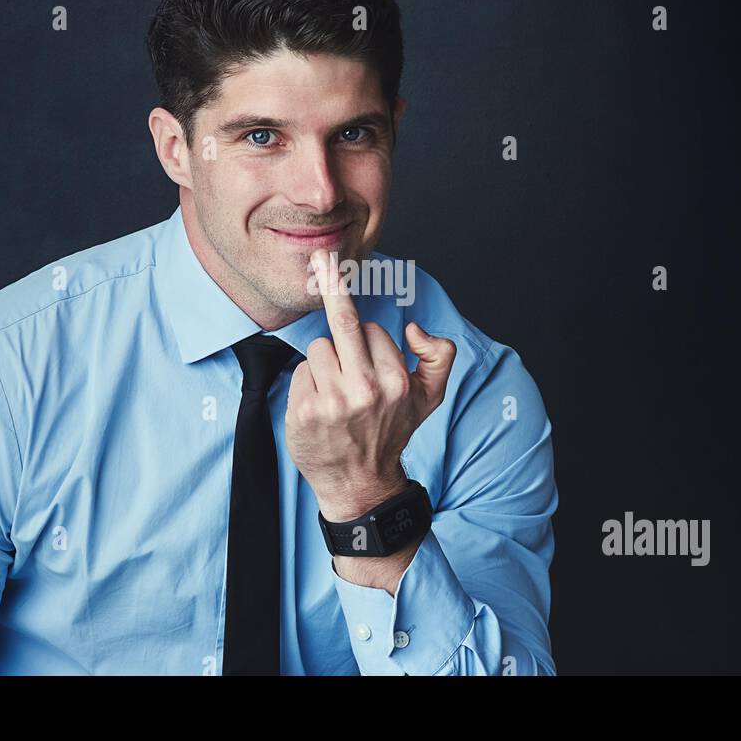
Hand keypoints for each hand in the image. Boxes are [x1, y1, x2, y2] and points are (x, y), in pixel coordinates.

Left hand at [286, 249, 456, 521]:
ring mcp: (333, 400)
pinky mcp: (304, 411)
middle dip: (333, 284)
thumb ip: (440, 356)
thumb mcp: (431, 397)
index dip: (370, 343)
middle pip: (342, 321)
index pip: (373, 331)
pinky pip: (300, 372)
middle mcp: (366, 389)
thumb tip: (415, 328)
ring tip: (335, 394)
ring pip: (318, 349)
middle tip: (321, 257)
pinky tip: (318, 407)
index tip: (368, 356)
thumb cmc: (391, 432)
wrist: (361, 483)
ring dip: (323, 365)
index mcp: (397, 380)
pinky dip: (306, 385)